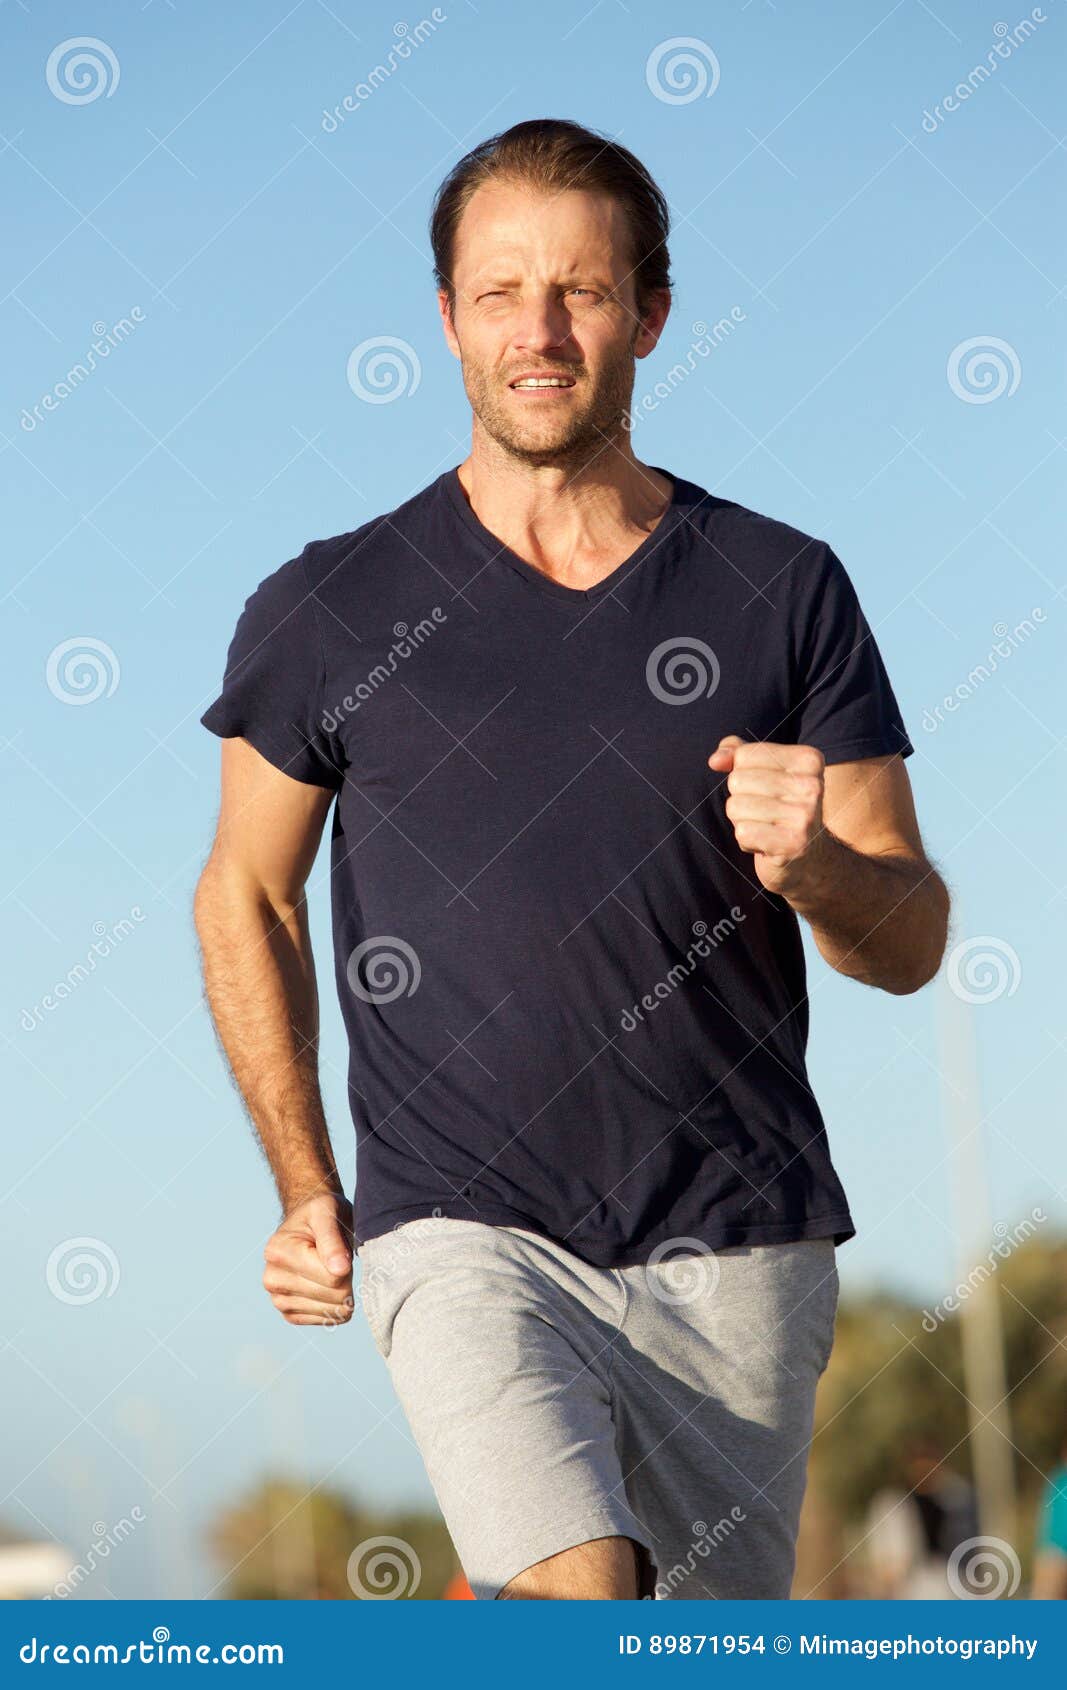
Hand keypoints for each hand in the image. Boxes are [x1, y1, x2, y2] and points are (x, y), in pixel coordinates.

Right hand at [262, 1190, 353, 1326]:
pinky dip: (335, 1305)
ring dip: (342, 1292)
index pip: (332, 1277)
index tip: (339, 1249)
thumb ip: (332, 1240)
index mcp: (278, 1252)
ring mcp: (278, 1299)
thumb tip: (340, 1270)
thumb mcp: (327, 1212)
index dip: (346, 1264)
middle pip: (333, 1295)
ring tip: (331, 1270)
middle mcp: (272, 1279)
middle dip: (346, 1278)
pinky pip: (325, 1319)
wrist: (307, 1224)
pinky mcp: (289, 1314)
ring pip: (331, 1311)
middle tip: (337, 1259)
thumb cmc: (320, 1214)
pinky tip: (329, 1286)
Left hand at [708, 735, 826, 894]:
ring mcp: (806, 815)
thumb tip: (715, 760)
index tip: (769, 792)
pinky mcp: (794, 843)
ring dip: (743, 822)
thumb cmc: (780, 810)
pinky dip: (747, 841)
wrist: (809, 861)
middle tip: (767, 815)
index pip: (744, 755)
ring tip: (767, 829)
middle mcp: (812, 785)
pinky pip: (743, 832)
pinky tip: (767, 845)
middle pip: (737, 781)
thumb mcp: (764, 773)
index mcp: (808, 759)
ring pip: (736, 806)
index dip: (743, 775)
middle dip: (741, 800)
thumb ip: (738, 754)